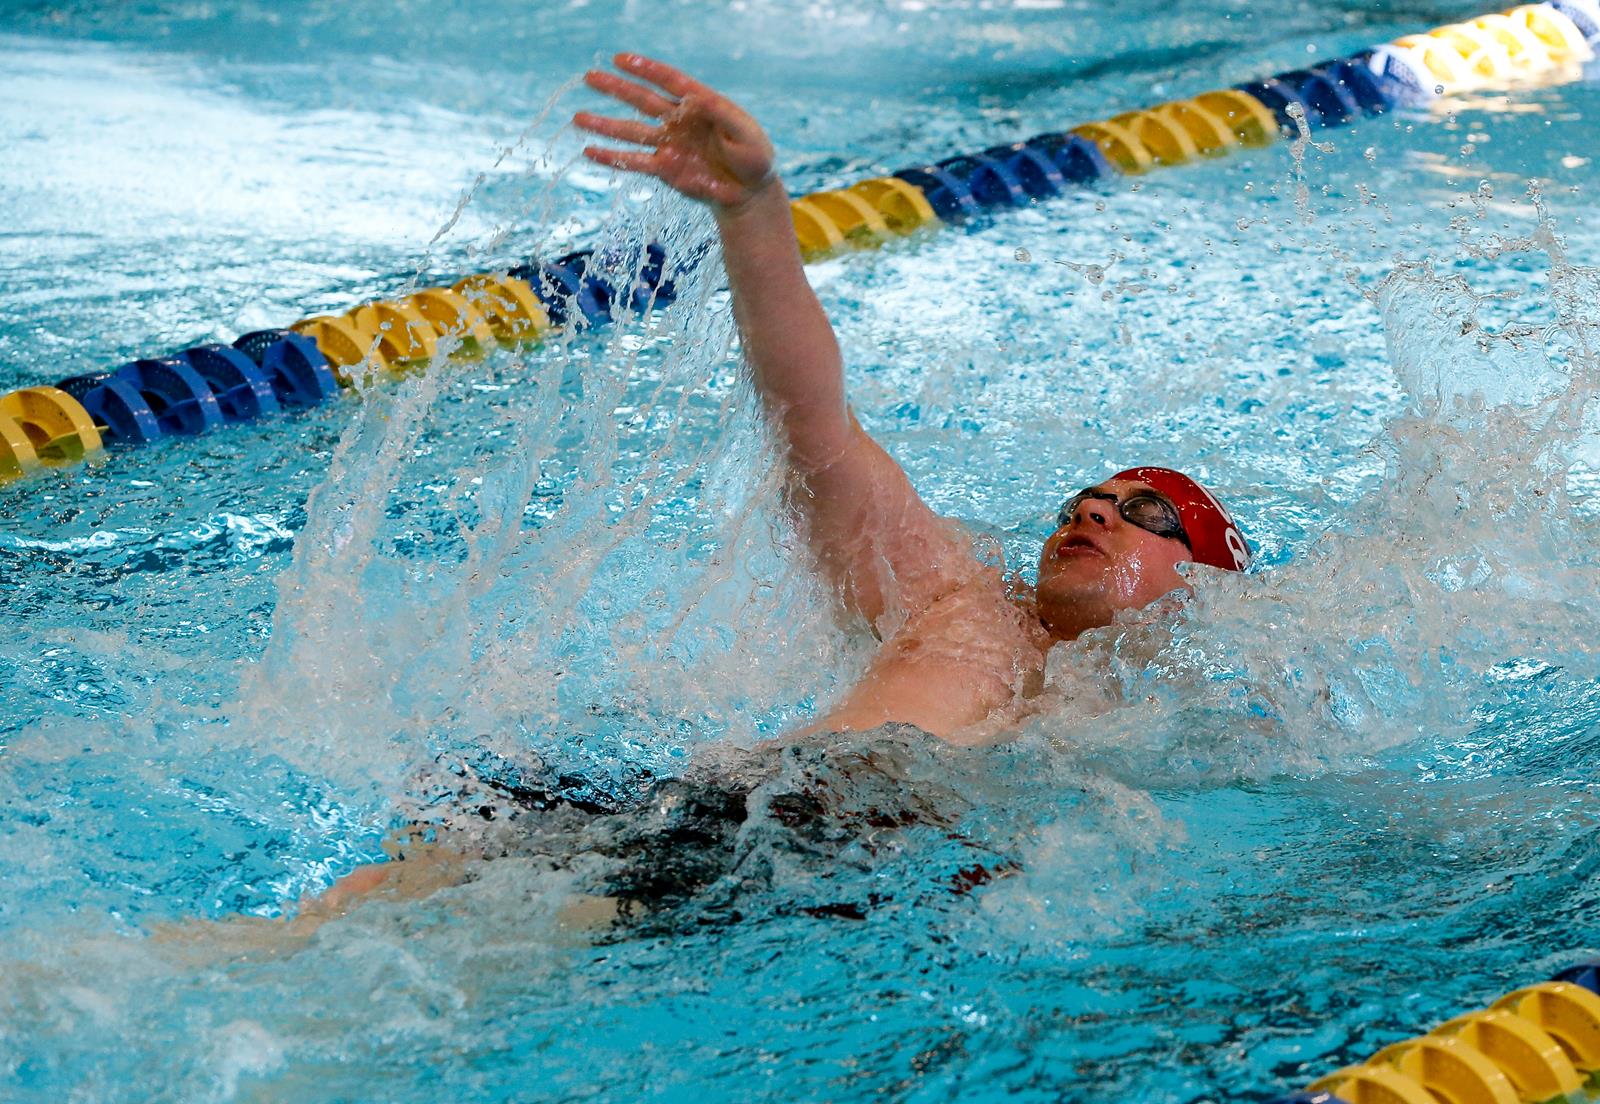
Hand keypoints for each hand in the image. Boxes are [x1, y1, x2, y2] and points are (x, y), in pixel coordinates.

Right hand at [575, 54, 777, 211]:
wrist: (750, 191)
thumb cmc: (754, 156)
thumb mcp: (745, 134)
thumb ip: (723, 116)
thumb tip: (699, 98)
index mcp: (698, 104)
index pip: (668, 82)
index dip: (645, 70)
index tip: (620, 58)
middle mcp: (678, 120)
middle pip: (642, 101)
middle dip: (616, 89)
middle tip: (588, 78)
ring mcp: (669, 144)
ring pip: (632, 132)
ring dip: (605, 125)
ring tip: (577, 118)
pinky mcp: (665, 169)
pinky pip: (635, 162)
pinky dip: (613, 159)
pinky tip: (590, 153)